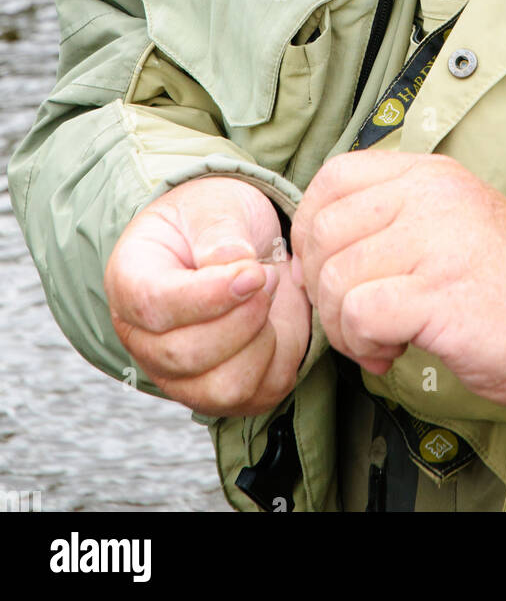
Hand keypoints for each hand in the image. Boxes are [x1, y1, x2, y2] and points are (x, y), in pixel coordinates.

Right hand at [105, 177, 310, 416]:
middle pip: (187, 355)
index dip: (209, 296)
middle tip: (265, 273)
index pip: (155, 306)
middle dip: (243, 316)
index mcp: (130, 282)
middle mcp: (143, 339)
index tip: (254, 271)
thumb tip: (236, 265)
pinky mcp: (220, 394)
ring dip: (262, 340)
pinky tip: (274, 321)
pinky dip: (281, 356)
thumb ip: (219, 233)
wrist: (231, 247)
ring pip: (223, 388)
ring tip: (267, 295)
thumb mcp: (213, 206)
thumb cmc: (211, 222)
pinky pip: (258, 394)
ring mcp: (178, 375)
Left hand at [290, 151, 505, 407]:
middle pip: (324, 231)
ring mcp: (435, 241)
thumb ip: (394, 216)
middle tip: (356, 316)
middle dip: (324, 287)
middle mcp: (429, 196)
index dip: (312, 228)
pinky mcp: (438, 293)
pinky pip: (359, 313)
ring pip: (335, 276)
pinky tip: (392, 352)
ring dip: (344, 324)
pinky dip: (363, 343)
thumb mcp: (452, 222)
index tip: (328, 267)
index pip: (333, 178)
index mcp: (429, 174)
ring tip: (380, 338)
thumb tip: (317, 244)